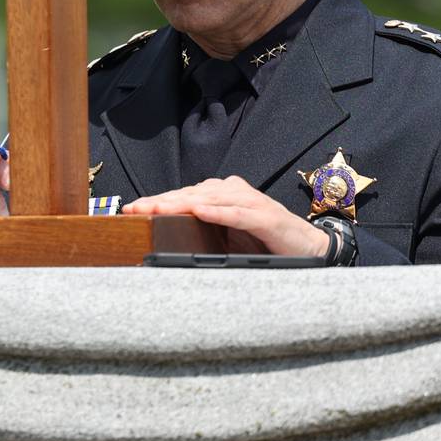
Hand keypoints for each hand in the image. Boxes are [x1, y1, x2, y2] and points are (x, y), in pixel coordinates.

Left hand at [123, 176, 331, 256]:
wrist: (311, 249)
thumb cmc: (266, 243)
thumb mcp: (228, 238)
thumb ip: (203, 231)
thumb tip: (166, 237)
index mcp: (223, 194)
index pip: (184, 195)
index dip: (157, 201)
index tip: (130, 209)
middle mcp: (234, 192)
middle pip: (191, 194)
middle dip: (160, 201)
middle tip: (134, 208)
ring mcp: (251, 203)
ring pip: (209, 199)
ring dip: (181, 204)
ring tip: (156, 208)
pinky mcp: (265, 218)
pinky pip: (237, 214)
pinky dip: (217, 212)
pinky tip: (198, 212)